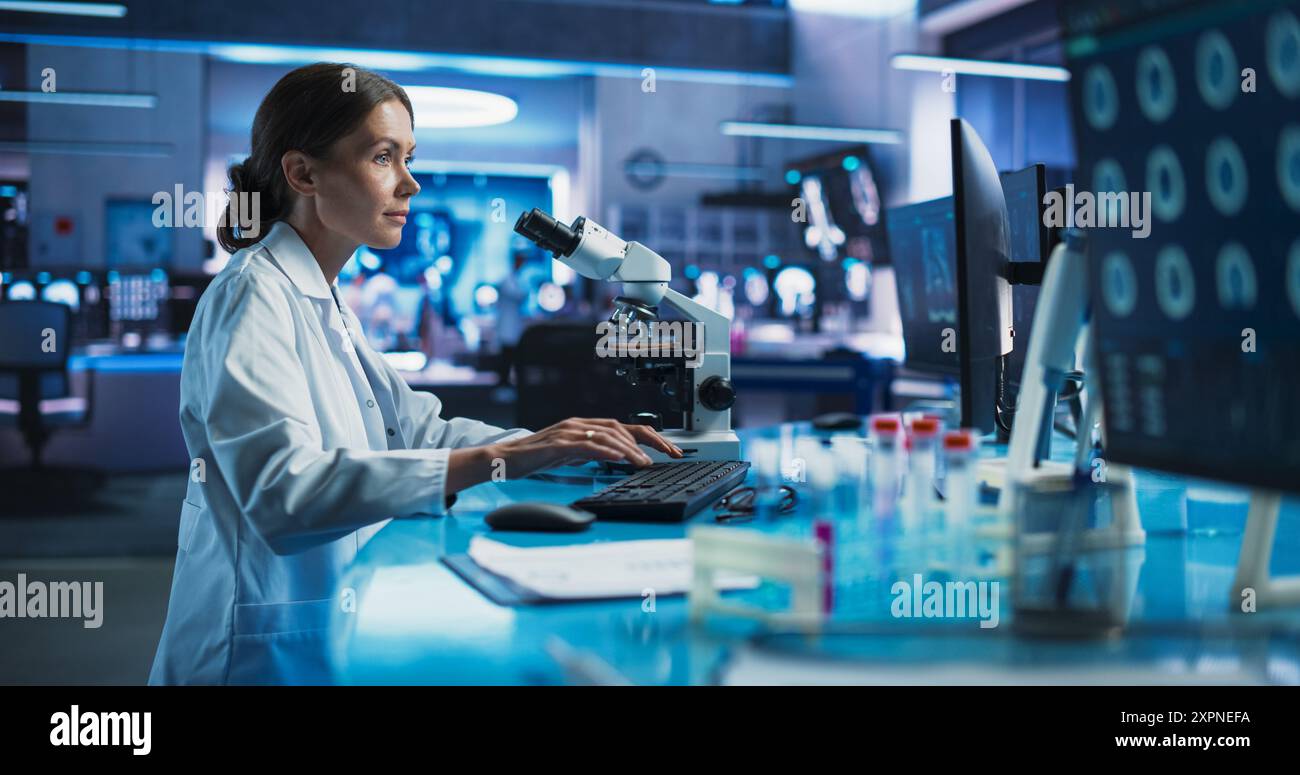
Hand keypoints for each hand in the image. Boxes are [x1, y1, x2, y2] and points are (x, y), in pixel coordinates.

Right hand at [488, 418, 682, 478]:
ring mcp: (569, 432)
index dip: (651, 437)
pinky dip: (605, 450)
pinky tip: (619, 458)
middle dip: (650, 441)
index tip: (670, 450)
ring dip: (630, 449)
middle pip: (622, 428)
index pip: (624, 428)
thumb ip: (591, 452)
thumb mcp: (571, 455)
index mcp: (585, 426)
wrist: (504, 459)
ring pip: (608, 435)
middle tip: (670, 454)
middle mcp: (580, 424)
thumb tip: (614, 457)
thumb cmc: (535, 458)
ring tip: (646, 463)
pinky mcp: (558, 443)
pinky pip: (587, 445)